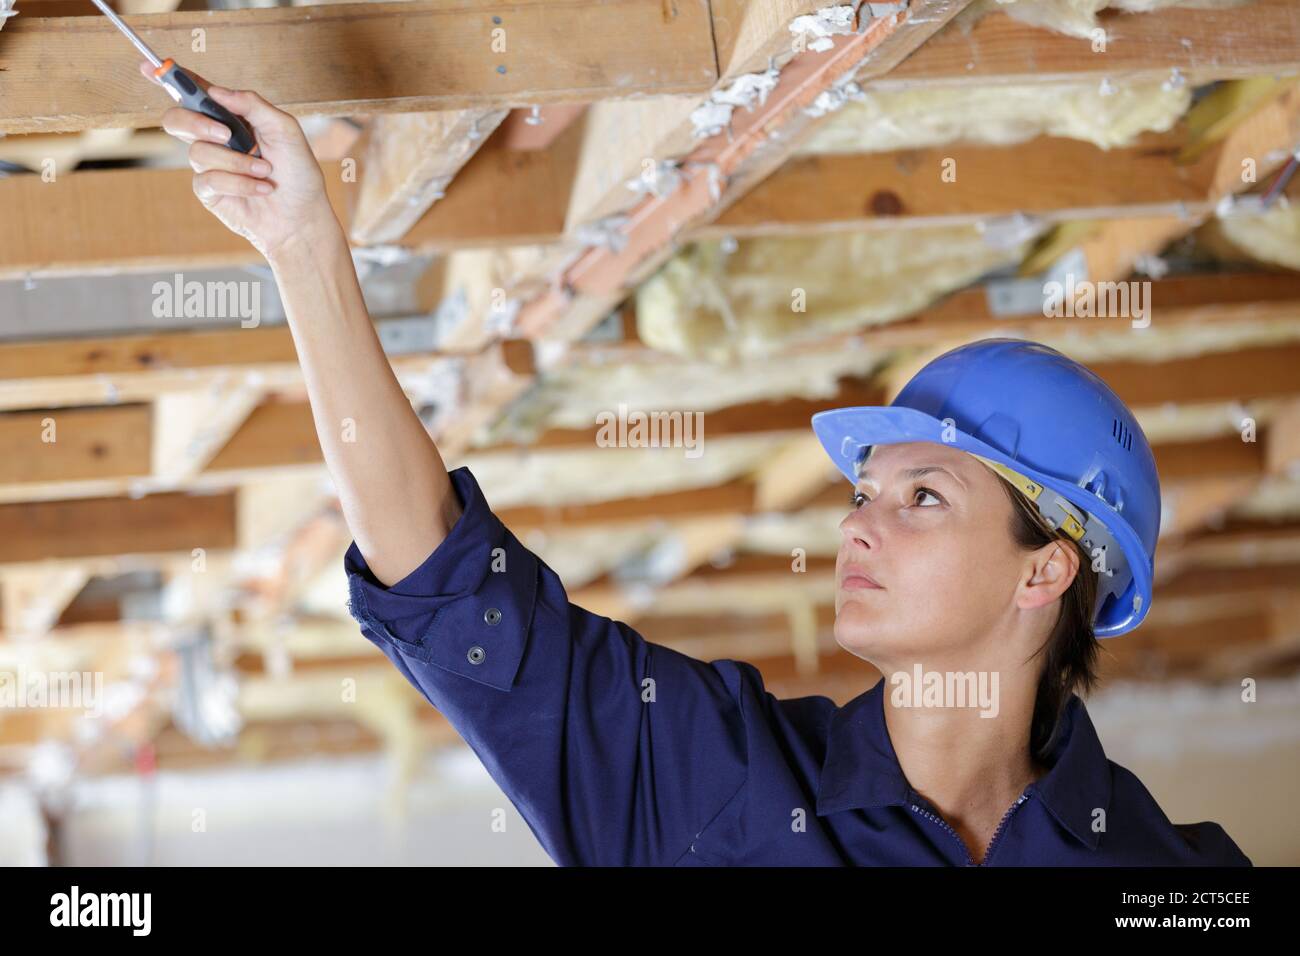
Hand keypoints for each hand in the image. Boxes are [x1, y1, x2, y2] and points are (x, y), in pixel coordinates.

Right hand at [140, 61, 337, 260]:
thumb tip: (217, 91)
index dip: (169, 78)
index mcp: (230, 117)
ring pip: (198, 152)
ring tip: (266, 171)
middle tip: (224, 134)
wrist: (302, 216)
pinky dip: (239, 183)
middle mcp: (214, 138)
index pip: (195, 93)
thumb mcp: (284, 130)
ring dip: (237, 162)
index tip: (149, 65)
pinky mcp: (209, 192)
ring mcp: (209, 165)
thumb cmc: (297, 172)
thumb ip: (253, 105)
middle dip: (194, 122)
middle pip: (176, 119)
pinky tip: (261, 189)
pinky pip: (208, 179)